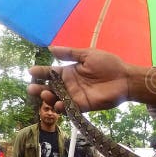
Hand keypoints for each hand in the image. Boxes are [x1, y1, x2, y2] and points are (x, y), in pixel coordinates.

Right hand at [27, 47, 145, 112]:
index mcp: (69, 71)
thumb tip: (50, 48)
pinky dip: (62, 108)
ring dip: (48, 98)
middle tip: (31, 88)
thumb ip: (70, 53)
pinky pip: (69, 108)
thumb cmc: (108, 64)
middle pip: (50, 88)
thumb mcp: (87, 55)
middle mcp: (69, 85)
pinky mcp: (82, 105)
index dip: (40, 72)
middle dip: (39, 89)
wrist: (125, 78)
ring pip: (56, 99)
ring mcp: (75, 96)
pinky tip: (58, 104)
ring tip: (46, 94)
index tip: (31, 71)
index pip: (50, 73)